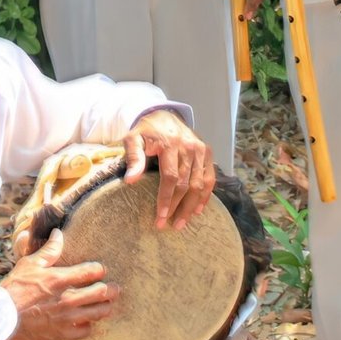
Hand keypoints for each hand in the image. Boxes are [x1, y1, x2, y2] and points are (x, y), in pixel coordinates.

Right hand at [2, 229, 114, 339]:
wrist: (1, 317)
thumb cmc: (14, 288)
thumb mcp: (30, 264)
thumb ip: (49, 250)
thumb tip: (59, 233)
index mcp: (60, 278)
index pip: (91, 271)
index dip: (100, 270)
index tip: (100, 270)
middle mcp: (67, 298)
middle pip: (101, 293)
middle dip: (111, 289)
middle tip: (115, 288)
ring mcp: (67, 317)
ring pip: (98, 313)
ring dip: (105, 307)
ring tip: (106, 304)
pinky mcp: (63, 333)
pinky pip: (85, 331)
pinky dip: (89, 325)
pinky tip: (86, 321)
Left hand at [123, 108, 213, 229]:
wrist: (164, 114)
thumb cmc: (146, 131)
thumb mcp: (134, 139)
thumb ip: (133, 158)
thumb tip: (130, 181)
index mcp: (170, 144)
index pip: (170, 177)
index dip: (166, 199)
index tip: (160, 217)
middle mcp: (189, 147)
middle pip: (186, 184)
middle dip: (178, 207)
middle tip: (171, 225)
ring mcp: (200, 150)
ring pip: (199, 184)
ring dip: (191, 206)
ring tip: (182, 222)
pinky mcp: (207, 152)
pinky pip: (210, 178)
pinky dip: (205, 195)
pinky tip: (198, 209)